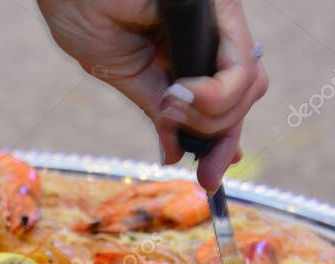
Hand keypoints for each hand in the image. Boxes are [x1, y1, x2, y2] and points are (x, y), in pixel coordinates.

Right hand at [37, 0, 266, 189]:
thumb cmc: (85, 12)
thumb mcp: (127, 76)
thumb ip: (159, 111)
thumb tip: (174, 154)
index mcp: (189, 48)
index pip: (225, 99)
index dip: (221, 140)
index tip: (210, 175)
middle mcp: (211, 32)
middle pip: (244, 95)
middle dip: (222, 137)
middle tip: (199, 163)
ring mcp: (217, 19)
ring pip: (249, 83)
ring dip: (213, 115)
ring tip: (173, 107)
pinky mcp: (219, 6)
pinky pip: (242, 61)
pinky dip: (217, 92)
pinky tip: (184, 95)